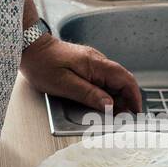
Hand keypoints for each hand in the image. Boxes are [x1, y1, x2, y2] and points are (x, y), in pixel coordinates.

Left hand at [20, 36, 141, 113]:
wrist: (31, 47)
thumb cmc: (43, 64)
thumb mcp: (65, 84)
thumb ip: (89, 94)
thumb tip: (109, 105)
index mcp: (96, 64)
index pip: (125, 79)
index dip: (134, 96)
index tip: (136, 112)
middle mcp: (98, 61)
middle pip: (122, 81)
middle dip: (126, 100)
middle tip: (124, 119)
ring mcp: (93, 63)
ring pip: (112, 82)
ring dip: (116, 98)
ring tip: (113, 115)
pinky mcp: (86, 66)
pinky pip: (102, 80)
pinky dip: (106, 93)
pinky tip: (101, 103)